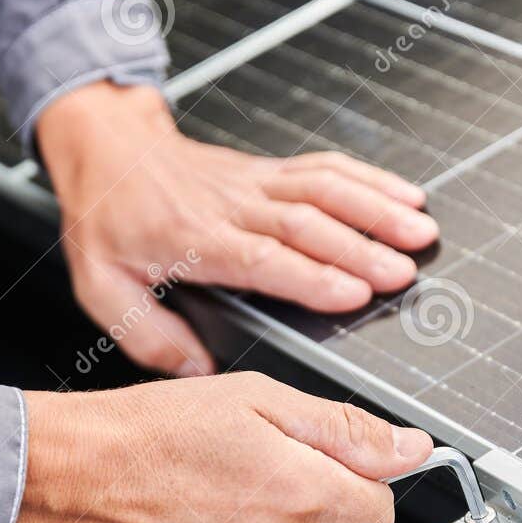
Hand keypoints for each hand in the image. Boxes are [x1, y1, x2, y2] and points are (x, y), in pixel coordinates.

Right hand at [10, 372, 433, 522]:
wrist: (67, 478)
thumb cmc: (149, 432)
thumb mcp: (258, 400)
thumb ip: (346, 430)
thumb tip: (410, 450)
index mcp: (307, 497)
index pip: (379, 516)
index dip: (354, 489)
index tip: (319, 473)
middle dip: (307, 515)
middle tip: (248, 479)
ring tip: (207, 505)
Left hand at [35, 82, 438, 375]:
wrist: (106, 151)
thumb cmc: (107, 221)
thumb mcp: (102, 288)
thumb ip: (149, 334)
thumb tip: (198, 371)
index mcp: (193, 239)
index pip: (261, 257)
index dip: (310, 275)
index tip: (353, 293)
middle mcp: (231, 206)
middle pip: (305, 223)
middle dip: (360, 247)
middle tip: (403, 272)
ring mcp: (255, 184)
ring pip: (324, 189)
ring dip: (376, 208)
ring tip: (420, 230)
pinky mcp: (269, 172)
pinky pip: (324, 168)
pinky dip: (369, 178)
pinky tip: (404, 193)